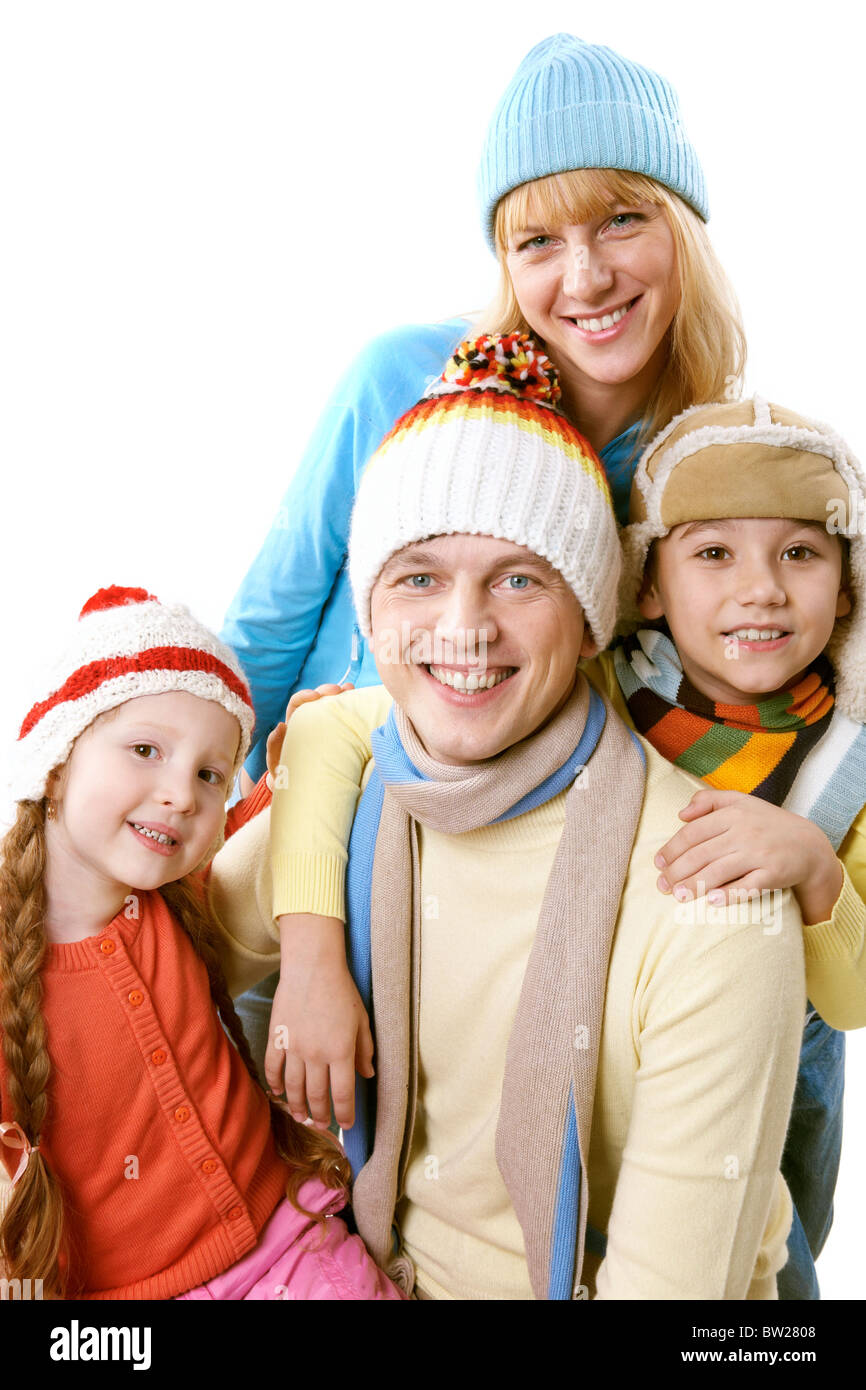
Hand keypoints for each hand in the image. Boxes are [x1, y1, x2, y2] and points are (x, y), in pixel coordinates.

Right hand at [265, 914, 373, 1130]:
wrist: (312, 966)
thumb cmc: (341, 990)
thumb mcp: (362, 1020)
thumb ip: (365, 1050)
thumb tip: (368, 1074)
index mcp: (341, 1052)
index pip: (344, 1094)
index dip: (345, 1115)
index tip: (346, 1125)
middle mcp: (317, 1055)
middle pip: (317, 1096)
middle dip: (321, 1114)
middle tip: (322, 1124)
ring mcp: (294, 1048)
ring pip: (294, 1088)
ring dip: (297, 1106)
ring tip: (301, 1116)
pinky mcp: (277, 1038)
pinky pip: (273, 1068)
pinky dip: (275, 1083)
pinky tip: (278, 1093)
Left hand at [266, 683, 353, 783]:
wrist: (298, 785)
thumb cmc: (285, 772)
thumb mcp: (276, 760)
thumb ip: (274, 744)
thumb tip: (281, 726)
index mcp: (292, 723)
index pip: (297, 703)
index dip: (305, 696)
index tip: (315, 696)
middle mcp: (308, 720)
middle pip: (317, 699)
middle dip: (326, 691)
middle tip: (338, 690)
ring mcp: (323, 726)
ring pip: (331, 705)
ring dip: (341, 695)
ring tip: (351, 689)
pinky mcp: (336, 734)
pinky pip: (342, 718)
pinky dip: (349, 707)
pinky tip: (359, 701)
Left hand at [654, 788, 841, 924]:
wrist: (809, 845)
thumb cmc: (767, 823)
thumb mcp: (740, 802)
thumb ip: (709, 801)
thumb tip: (681, 814)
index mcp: (733, 814)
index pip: (693, 832)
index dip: (672, 848)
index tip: (658, 863)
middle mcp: (744, 832)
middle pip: (702, 854)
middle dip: (678, 871)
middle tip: (662, 886)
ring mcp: (760, 854)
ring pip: (720, 871)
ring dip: (695, 885)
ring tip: (677, 896)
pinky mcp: (774, 874)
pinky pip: (748, 886)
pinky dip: (730, 894)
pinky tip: (712, 901)